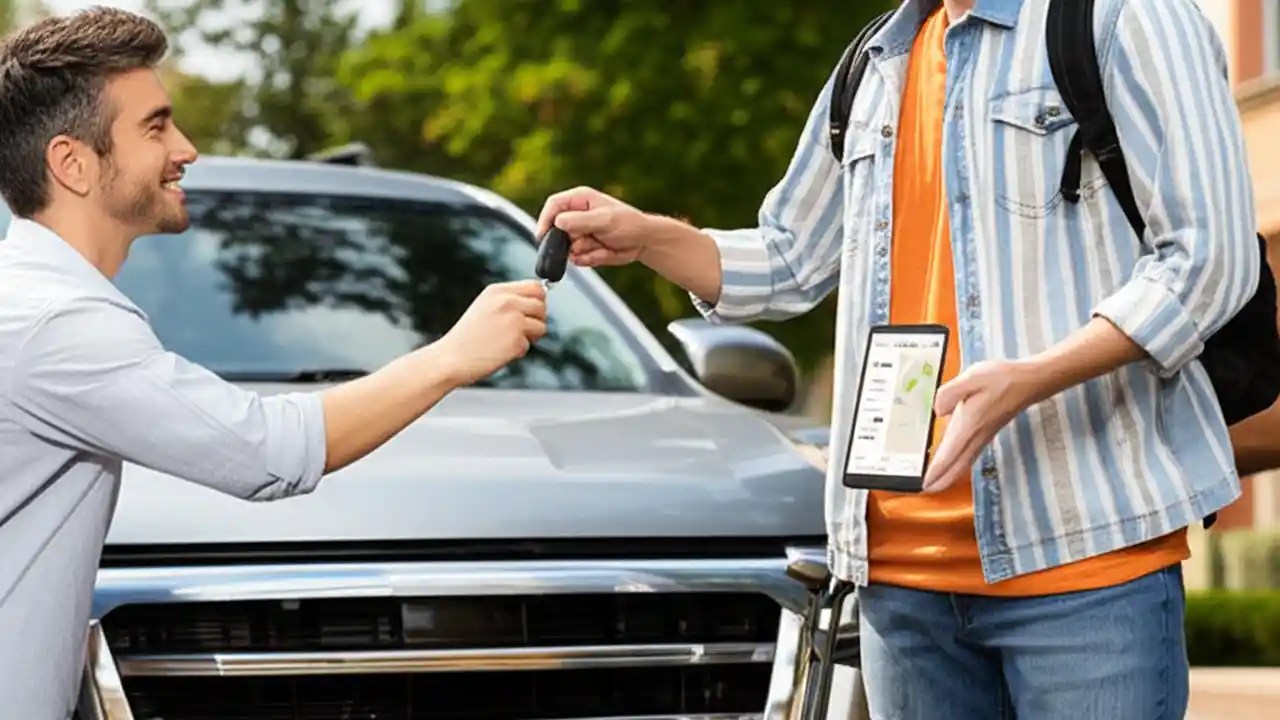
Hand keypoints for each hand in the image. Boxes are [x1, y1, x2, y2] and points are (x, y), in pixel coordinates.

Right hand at [436, 280, 546, 384]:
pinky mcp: (516, 339)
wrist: (451, 358)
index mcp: (497, 291)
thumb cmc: (467, 337)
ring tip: (506, 341)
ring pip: (541, 326)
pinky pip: (529, 345)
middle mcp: (507, 301)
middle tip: (519, 330)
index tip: (531, 311)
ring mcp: (513, 320)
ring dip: (529, 336)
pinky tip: (499, 351)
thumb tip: (539, 299)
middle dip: (536, 319)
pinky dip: (518, 351)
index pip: (535, 287)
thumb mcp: (485, 307)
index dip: (537, 300)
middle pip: (542, 305)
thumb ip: (509, 300)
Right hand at [536, 186, 650, 267]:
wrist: (644, 242)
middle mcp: (576, 215)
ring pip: (567, 247)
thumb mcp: (605, 220)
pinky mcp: (583, 248)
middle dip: (569, 240)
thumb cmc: (629, 223)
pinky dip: (589, 258)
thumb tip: (558, 222)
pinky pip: (577, 258)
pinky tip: (603, 251)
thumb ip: (580, 221)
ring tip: (601, 244)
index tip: (543, 236)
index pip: (553, 206)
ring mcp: (579, 233)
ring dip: (583, 250)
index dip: (545, 220)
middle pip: (556, 230)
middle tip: (587, 241)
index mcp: (579, 200)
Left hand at [922, 359, 1041, 492]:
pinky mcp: (987, 433)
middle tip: (924, 491)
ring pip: (964, 464)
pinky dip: (958, 465)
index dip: (936, 471)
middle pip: (957, 466)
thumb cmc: (1001, 378)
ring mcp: (983, 436)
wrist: (1028, 382)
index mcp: (969, 424)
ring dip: (949, 476)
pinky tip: (952, 465)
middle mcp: (976, 435)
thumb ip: (950, 393)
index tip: (923, 485)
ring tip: (935, 484)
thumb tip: (938, 411)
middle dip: (941, 481)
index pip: (949, 454)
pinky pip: (969, 456)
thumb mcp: (971, 377)